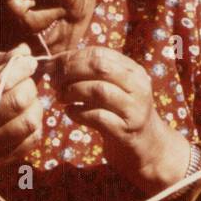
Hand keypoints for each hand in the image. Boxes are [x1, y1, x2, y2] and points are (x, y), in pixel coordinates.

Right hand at [0, 43, 42, 200]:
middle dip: (30, 86)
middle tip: (30, 82)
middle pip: (14, 100)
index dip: (18, 68)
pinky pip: (29, 142)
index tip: (29, 62)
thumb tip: (21, 50)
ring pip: (26, 122)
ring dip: (37, 107)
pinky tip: (30, 120)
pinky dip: (37, 128)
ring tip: (32, 101)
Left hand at [55, 46, 190, 193]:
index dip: (72, 58)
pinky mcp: (126, 131)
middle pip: (100, 67)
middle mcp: (138, 87)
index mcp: (134, 71)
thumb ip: (90, 74)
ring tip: (60, 97)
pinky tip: (70, 112)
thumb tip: (52, 63)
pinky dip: (78, 113)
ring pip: (99, 90)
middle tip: (54, 82)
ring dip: (72, 92)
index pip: (100, 54)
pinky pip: (97, 117)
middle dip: (70, 72)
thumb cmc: (121, 113)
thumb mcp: (113, 88)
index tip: (53, 67)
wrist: (147, 146)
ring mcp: (134, 109)